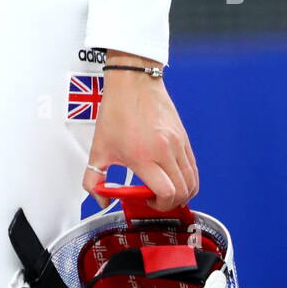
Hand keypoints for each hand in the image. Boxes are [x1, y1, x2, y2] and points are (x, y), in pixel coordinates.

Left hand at [82, 63, 198, 212]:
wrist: (133, 81)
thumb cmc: (116, 110)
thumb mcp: (98, 148)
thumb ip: (94, 179)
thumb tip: (102, 199)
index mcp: (143, 156)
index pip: (166, 193)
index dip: (160, 206)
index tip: (149, 203)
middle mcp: (165, 151)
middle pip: (183, 191)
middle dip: (172, 203)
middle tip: (158, 200)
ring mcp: (178, 143)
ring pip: (192, 180)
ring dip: (183, 192)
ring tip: (168, 191)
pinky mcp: (184, 137)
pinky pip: (193, 165)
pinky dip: (188, 178)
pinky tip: (173, 176)